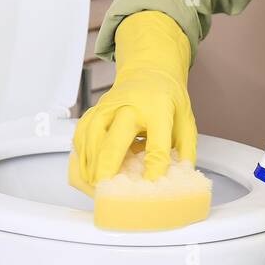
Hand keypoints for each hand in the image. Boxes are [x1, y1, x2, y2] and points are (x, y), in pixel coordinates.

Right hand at [70, 11, 196, 185]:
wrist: (149, 71)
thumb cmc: (167, 98)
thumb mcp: (186, 121)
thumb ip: (186, 151)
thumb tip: (180, 181)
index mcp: (158, 108)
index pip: (156, 144)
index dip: (154, 169)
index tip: (150, 187)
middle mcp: (128, 106)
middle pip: (113, 141)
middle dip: (108, 171)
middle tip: (109, 193)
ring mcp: (106, 108)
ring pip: (90, 141)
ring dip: (91, 169)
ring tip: (98, 189)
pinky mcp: (92, 113)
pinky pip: (78, 138)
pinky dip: (80, 159)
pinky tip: (88, 173)